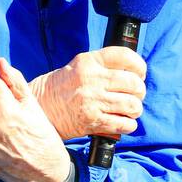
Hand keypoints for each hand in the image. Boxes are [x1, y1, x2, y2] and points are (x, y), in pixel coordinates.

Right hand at [28, 46, 146, 140]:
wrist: (41, 108)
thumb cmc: (64, 86)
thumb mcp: (80, 65)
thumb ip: (105, 65)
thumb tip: (135, 72)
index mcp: (89, 61)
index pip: (125, 56)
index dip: (139, 66)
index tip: (140, 73)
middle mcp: (92, 79)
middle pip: (134, 83)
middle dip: (139, 91)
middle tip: (134, 95)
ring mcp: (92, 101)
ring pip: (133, 105)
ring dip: (135, 109)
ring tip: (128, 109)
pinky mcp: (92, 121)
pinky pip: (124, 124)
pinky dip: (128, 125)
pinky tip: (122, 122)